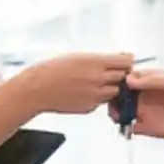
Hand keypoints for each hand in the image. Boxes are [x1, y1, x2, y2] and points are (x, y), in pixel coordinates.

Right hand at [13, 52, 133, 114]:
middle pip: (124, 77)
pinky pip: (102, 101)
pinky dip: (99, 97)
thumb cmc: (53, 70)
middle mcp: (98, 80)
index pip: (126, 61)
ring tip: (97, 81)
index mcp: (96, 63)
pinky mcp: (90, 107)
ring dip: (112, 87)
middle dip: (121, 74)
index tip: (124, 60)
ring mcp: (95, 96)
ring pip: (115, 91)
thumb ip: (101, 59)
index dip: (126, 61)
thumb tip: (120, 57)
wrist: (37, 90)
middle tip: (113, 71)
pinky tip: (86, 91)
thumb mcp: (78, 56)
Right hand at [110, 69, 163, 163]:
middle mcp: (143, 94)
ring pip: (121, 110)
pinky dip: (123, 125)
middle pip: (120, 94)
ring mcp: (143, 110)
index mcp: (149, 80)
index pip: (127, 77)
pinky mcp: (146, 126)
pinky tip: (126, 124)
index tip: (113, 82)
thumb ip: (154, 81)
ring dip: (114, 111)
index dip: (118, 79)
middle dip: (112, 96)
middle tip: (112, 100)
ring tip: (117, 113)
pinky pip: (129, 126)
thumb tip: (130, 80)